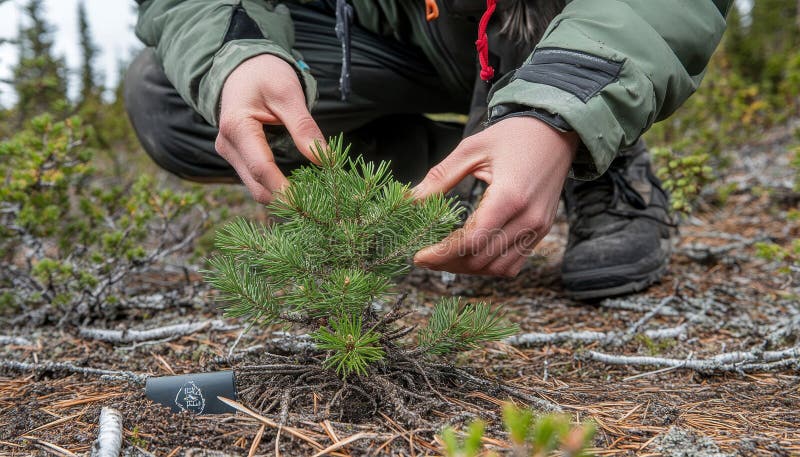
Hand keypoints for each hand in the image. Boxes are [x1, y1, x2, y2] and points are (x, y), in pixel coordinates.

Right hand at [216, 54, 324, 202]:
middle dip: (284, 198)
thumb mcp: (289, 94)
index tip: (308, 202)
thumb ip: (304, 127)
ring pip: (256, 187)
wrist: (242, 67)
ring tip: (310, 193)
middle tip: (316, 202)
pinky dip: (275, 186)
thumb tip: (324, 159)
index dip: (285, 189)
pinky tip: (297, 184)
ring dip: (280, 194)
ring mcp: (230, 153)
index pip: (262, 168)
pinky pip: (256, 180)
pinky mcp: (237, 157)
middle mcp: (227, 145)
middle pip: (257, 185)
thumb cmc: (265, 74)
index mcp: (237, 127)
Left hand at [412, 117, 577, 276]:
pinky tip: (471, 254)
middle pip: (481, 259)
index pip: (471, 241)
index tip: (419, 255)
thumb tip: (410, 200)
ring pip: (497, 268)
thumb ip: (440, 177)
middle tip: (426, 257)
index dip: (441, 254)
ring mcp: (538, 228)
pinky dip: (490, 266)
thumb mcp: (471, 149)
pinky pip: (514, 264)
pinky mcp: (542, 231)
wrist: (556, 131)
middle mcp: (527, 219)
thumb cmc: (513, 135)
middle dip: (448, 263)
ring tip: (445, 257)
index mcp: (509, 197)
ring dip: (468, 268)